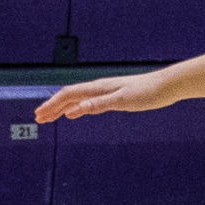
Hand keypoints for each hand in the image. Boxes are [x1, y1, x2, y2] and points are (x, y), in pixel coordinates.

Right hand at [34, 70, 178, 123]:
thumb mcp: (122, 100)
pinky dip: (75, 108)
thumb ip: (99, 104)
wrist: (166, 86)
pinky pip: (87, 102)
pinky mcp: (112, 97)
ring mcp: (104, 92)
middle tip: (39, 118)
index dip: (52, 105)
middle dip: (52, 107)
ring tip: (50, 117)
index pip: (68, 95)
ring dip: (62, 108)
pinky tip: (74, 114)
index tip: (40, 115)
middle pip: (69, 96)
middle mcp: (98, 88)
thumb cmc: (147, 92)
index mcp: (98, 88)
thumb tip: (76, 109)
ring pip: (77, 99)